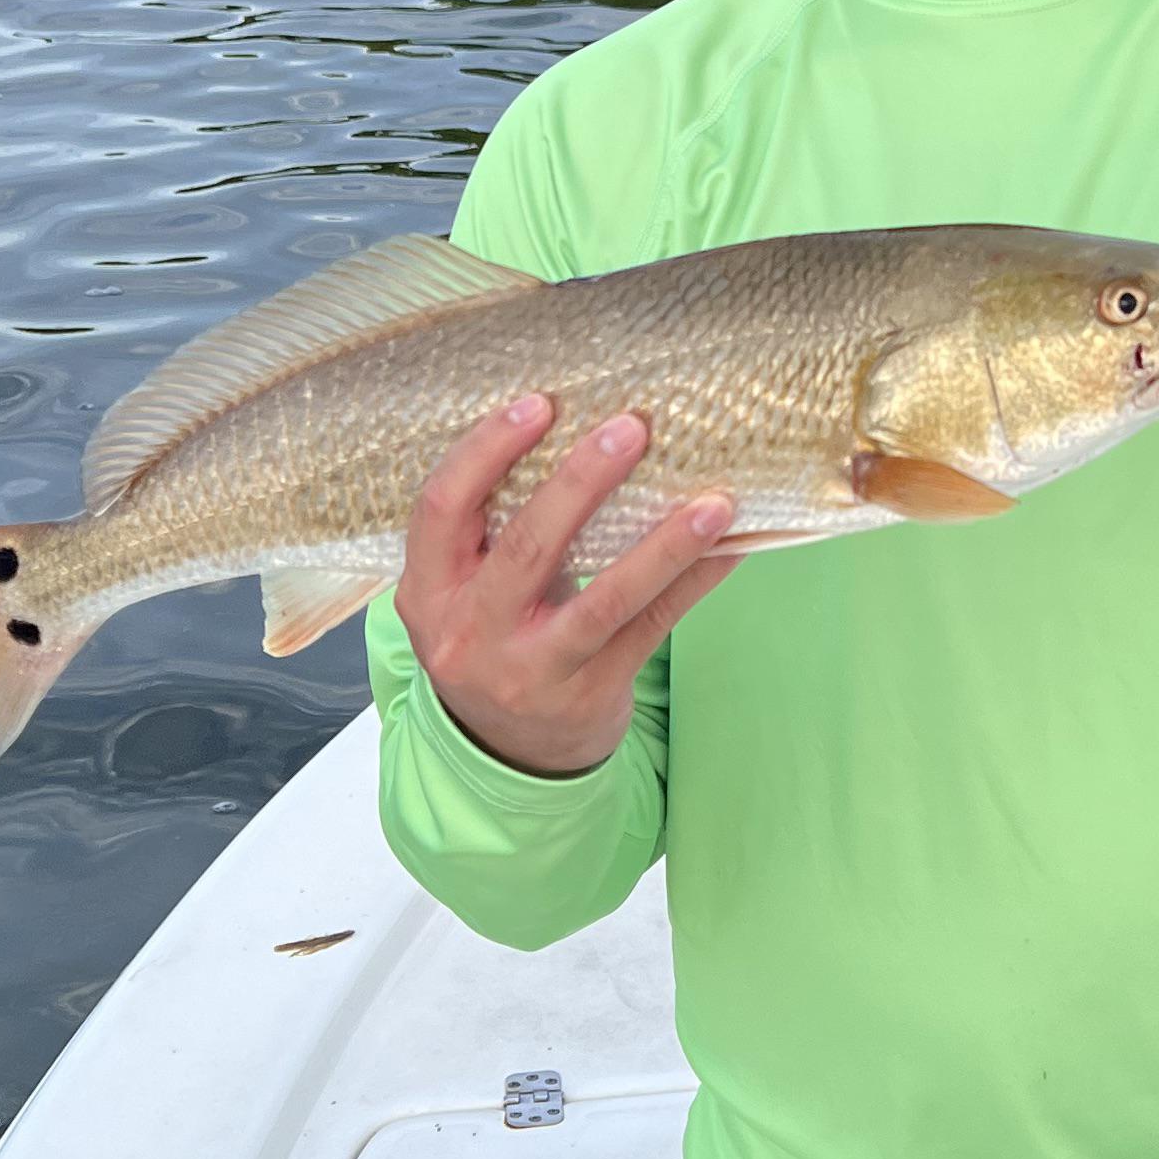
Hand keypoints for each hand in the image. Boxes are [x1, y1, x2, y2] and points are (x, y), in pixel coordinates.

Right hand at [396, 397, 738, 775]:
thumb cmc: (493, 638)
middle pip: (527, 547)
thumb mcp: (465, 591)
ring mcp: (532, 670)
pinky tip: (729, 546)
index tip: (540, 404)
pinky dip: (693, 582)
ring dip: (665, 544)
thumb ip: (495, 528)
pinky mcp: (590, 692)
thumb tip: (585, 427)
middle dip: (582, 482)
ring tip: (713, 501)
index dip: (486, 451)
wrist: (508, 753)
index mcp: (428, 591)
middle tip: (632, 428)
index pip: (442, 509)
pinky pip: (650, 628)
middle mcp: (471, 633)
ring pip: (605, 600)